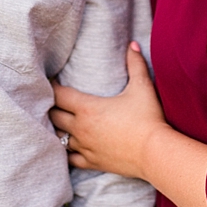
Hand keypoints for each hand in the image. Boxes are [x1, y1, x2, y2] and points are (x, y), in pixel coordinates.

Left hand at [50, 42, 168, 179]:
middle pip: (53, 116)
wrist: (155, 153)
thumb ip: (135, 64)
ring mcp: (84, 147)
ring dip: (57, 129)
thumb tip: (133, 44)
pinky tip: (67, 148)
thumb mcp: (142, 88)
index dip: (52, 87)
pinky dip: (66, 152)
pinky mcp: (92, 162)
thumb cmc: (148, 119)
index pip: (58, 95)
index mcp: (87, 108)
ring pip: (58, 137)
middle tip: (52, 100)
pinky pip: (69, 158)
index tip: (51, 81)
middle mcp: (80, 128)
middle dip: (51, 107)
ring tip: (57, 123)